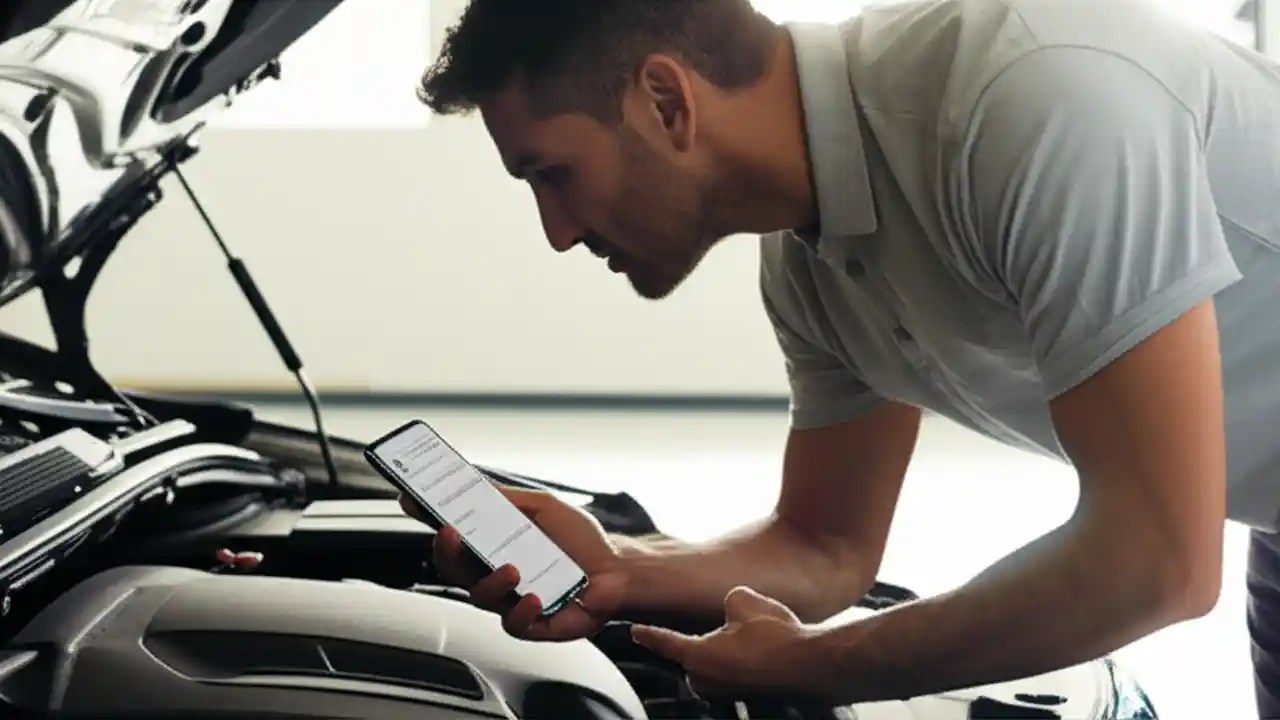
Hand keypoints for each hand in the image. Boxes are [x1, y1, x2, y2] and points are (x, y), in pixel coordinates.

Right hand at [401, 485, 629, 641]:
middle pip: (455, 569)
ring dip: (491, 582)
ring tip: (512, 568)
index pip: (455, 537)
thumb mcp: (543, 507)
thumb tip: (474, 485)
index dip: (430, 520)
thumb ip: (508, 499)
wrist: (620, 572)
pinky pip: (513, 624)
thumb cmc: (584, 542)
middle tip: (450, 532)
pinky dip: (521, 611)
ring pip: (480, 598)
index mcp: (497, 546)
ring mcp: (513, 601)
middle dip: (446, 551)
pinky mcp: (533, 625)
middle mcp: (499, 575)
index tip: (411, 502)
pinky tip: (535, 597)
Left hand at [631, 587, 836, 701]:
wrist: (811, 664)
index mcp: (699, 656)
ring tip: (753, 637)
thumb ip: (726, 602)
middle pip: (691, 656)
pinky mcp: (747, 695)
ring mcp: (727, 692)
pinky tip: (764, 649)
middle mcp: (708, 680)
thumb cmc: (776, 637)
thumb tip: (730, 608)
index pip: (665, 642)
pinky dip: (743, 661)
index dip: (649, 634)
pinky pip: (735, 673)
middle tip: (730, 626)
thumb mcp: (743, 601)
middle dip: (703, 641)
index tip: (635, 630)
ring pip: (714, 665)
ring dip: (726, 651)